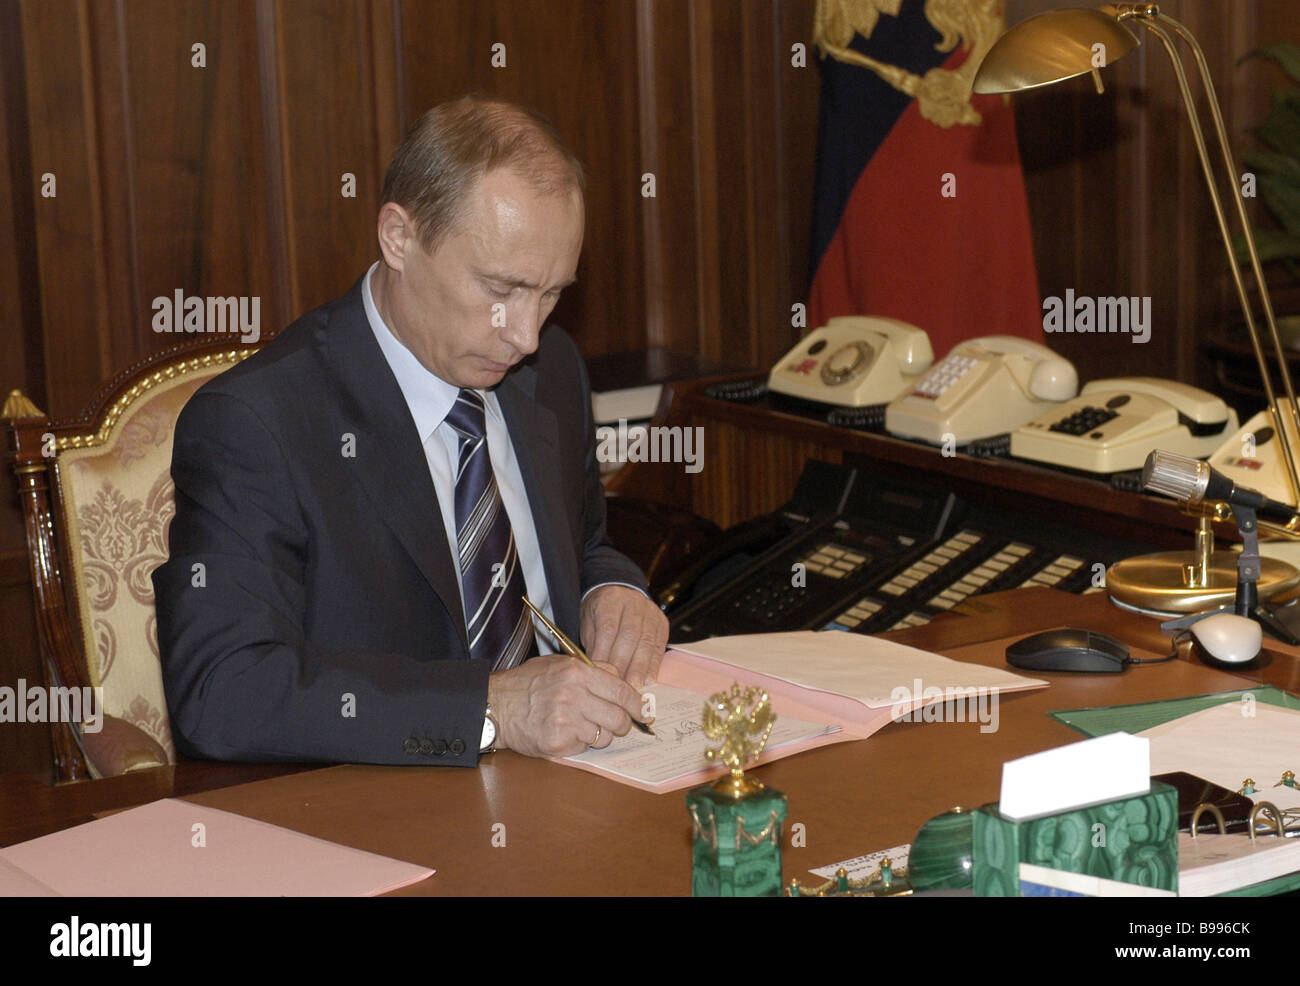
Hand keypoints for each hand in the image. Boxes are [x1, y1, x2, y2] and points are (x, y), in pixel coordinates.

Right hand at [487, 655, 644, 757]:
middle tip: (616, 724)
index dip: (638, 704)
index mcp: (577, 673)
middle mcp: (573, 696)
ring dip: (600, 735)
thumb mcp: (560, 664)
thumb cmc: (528, 684)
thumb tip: (623, 681)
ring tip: (582, 726)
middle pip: (618, 718)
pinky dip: (581, 743)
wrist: (496, 705)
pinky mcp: (557, 743)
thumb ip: (592, 670)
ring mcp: (565, 721)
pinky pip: (585, 747)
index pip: (621, 691)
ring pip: (604, 736)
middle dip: (622, 724)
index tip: (645, 711)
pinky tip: (566, 733)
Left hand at [580, 585, 668, 688]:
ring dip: (639, 667)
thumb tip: (598, 672)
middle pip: (629, 635)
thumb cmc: (600, 613)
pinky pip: (658, 646)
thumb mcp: (590, 623)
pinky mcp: (662, 623)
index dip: (604, 652)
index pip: (608, 628)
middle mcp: (633, 602)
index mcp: (610, 599)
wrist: (619, 593)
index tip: (600, 674)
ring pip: (646, 642)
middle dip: (623, 663)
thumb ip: (594, 644)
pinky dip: (653, 665)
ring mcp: (650, 612)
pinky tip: (648, 679)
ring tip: (633, 686)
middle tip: (617, 685)